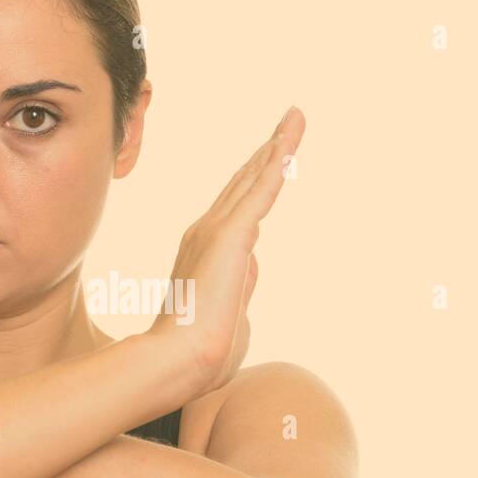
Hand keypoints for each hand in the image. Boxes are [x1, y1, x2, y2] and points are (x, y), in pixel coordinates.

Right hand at [147, 106, 304, 396]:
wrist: (181, 360)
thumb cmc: (202, 352)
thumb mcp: (231, 314)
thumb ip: (242, 287)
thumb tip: (253, 264)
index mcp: (205, 252)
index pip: (237, 207)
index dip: (255, 178)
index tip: (270, 155)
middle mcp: (207, 232)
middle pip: (245, 182)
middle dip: (267, 150)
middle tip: (288, 121)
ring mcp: (217, 231)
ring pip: (255, 178)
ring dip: (278, 145)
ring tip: (296, 116)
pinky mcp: (231, 237)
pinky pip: (262, 191)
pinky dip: (277, 163)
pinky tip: (290, 141)